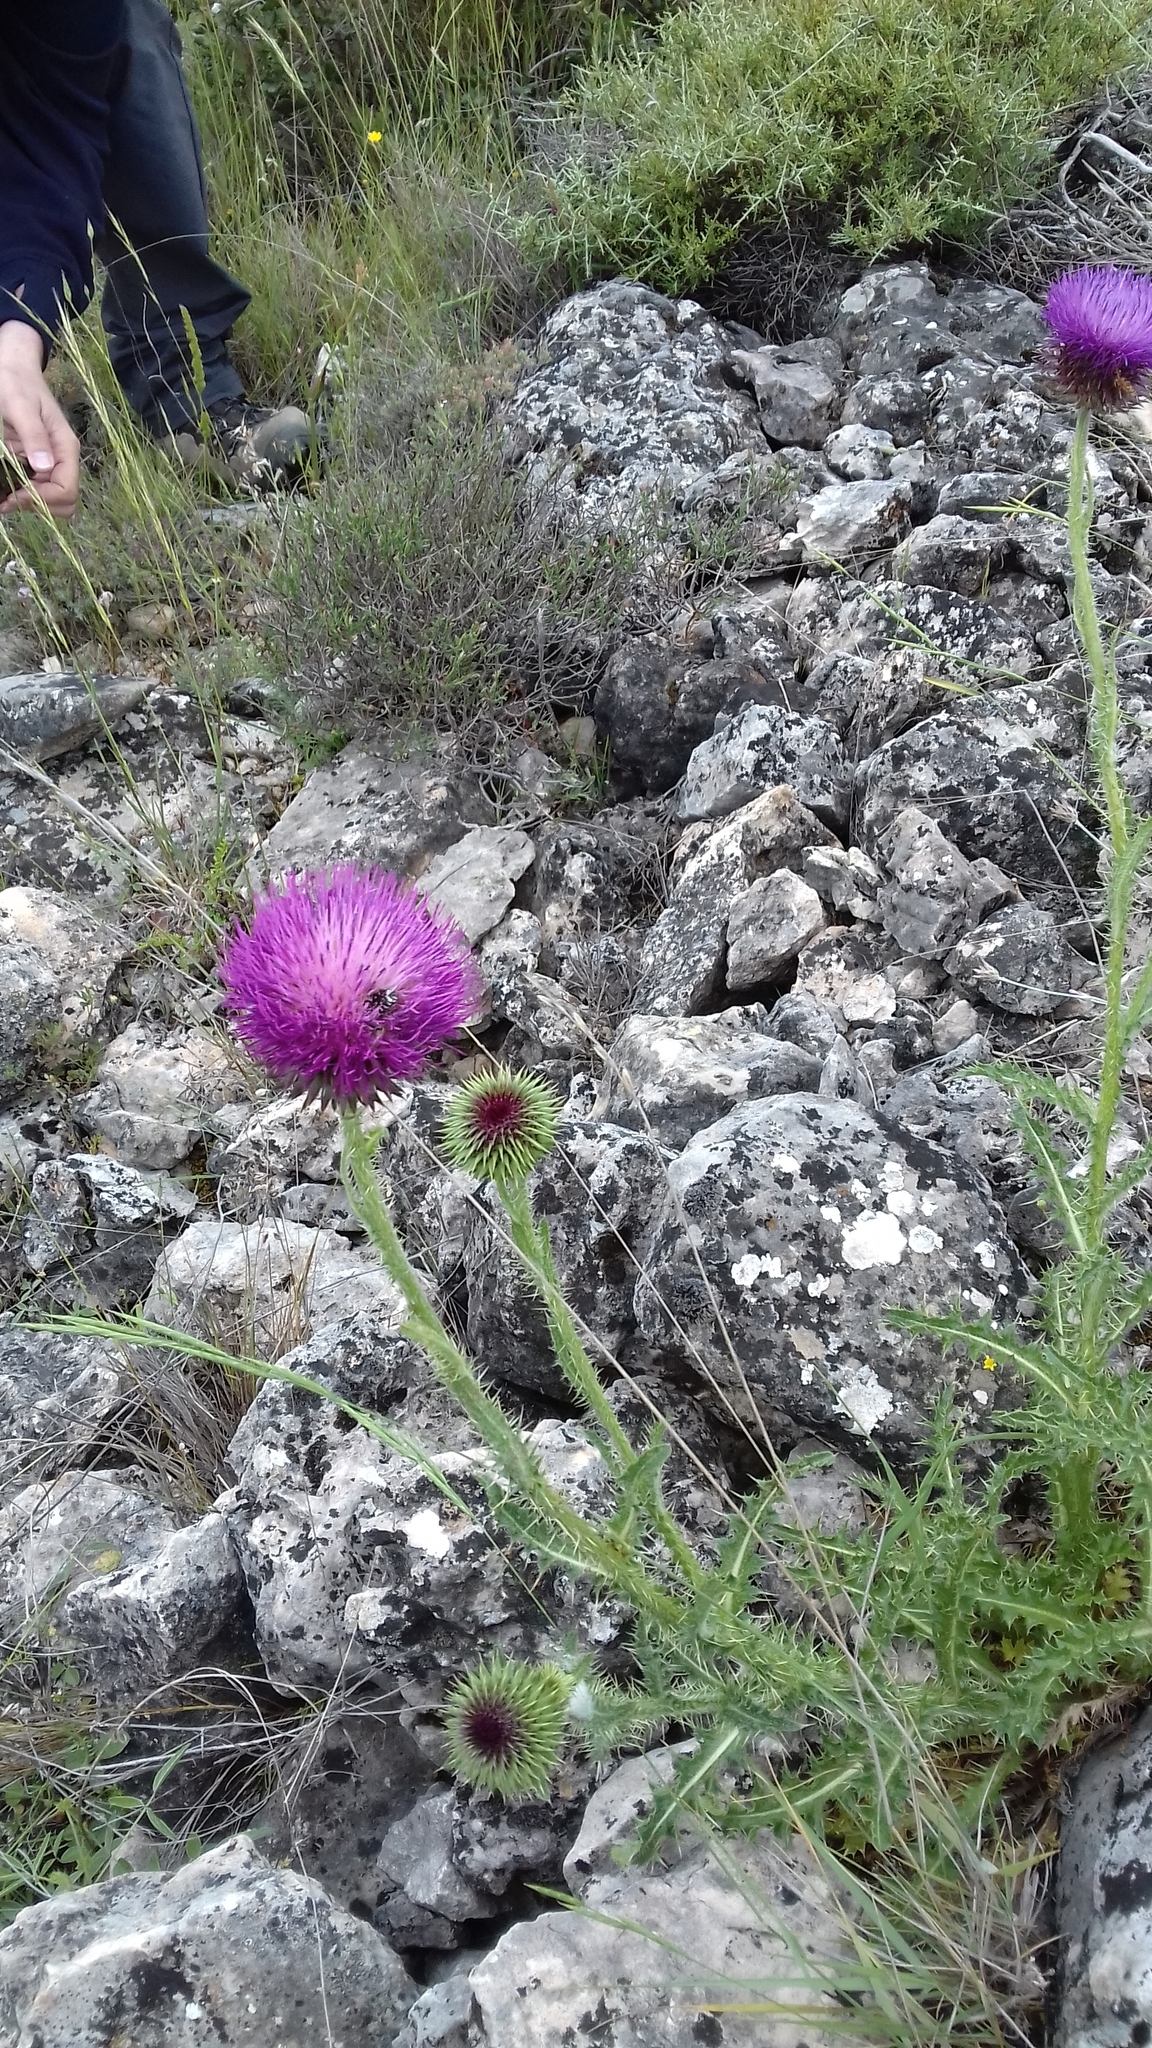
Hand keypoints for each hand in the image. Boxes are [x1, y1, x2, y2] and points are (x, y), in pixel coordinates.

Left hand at [0, 320, 80, 517]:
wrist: (12, 369)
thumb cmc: (15, 383)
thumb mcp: (21, 407)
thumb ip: (34, 435)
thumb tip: (44, 467)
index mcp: (65, 447)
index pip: (66, 489)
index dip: (43, 498)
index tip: (15, 494)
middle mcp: (62, 459)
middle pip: (64, 503)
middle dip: (39, 505)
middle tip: (10, 498)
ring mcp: (50, 463)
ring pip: (52, 502)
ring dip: (31, 505)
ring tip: (5, 497)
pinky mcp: (36, 463)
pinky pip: (37, 491)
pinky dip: (24, 497)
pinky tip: (6, 491)